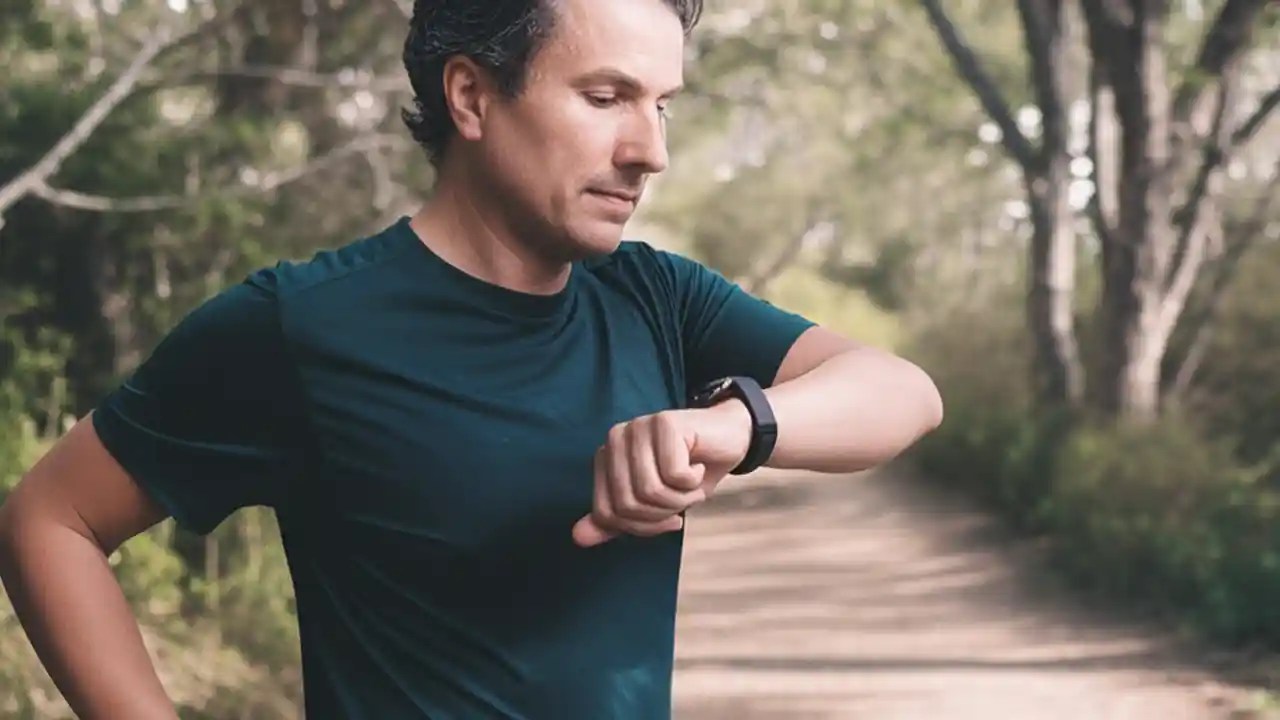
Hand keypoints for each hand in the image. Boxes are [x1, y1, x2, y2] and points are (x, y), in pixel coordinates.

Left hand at [571, 400, 752, 546]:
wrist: (730, 439)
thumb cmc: (690, 473)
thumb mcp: (653, 505)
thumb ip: (617, 520)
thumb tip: (578, 538)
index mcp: (605, 457)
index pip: (607, 513)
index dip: (641, 526)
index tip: (668, 517)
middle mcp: (616, 439)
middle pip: (628, 504)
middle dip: (663, 513)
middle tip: (684, 497)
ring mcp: (638, 427)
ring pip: (651, 491)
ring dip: (682, 498)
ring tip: (692, 482)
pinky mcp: (664, 423)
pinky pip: (674, 475)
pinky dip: (694, 481)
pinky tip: (699, 466)